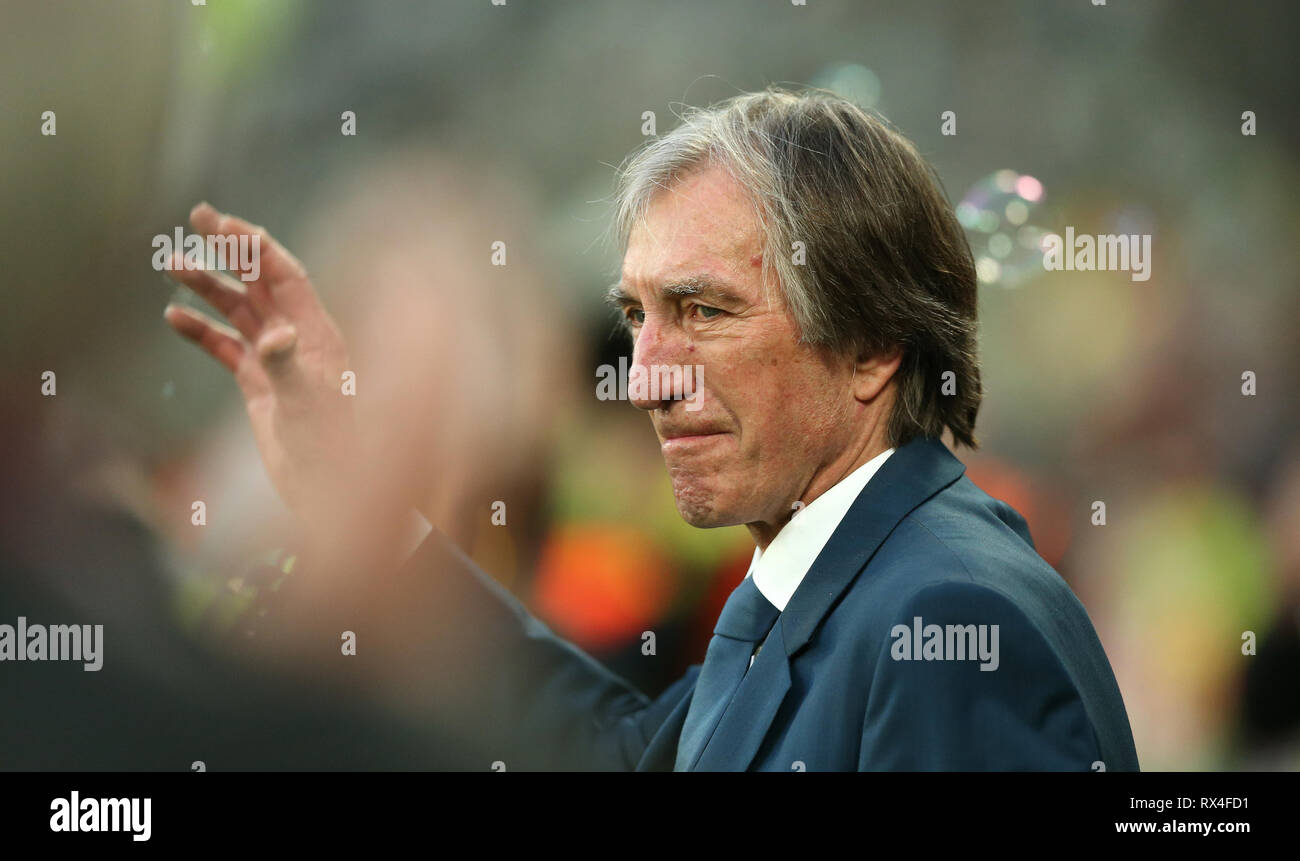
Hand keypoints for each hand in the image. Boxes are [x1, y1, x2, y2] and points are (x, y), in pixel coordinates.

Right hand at [163, 203, 360, 532]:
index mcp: (319, 332)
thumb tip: (274, 336)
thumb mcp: (308, 404)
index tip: (222, 223)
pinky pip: (225, 348)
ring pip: (238, 311)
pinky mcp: (258, 385)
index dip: (255, 246)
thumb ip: (288, 366)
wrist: (325, 490)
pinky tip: (173, 317)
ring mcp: (277, 360)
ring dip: (208, 286)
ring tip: (171, 264)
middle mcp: (299, 338)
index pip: (285, 275)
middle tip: (196, 216)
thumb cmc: (329, 447)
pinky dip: (201, 331)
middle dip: (231, 248)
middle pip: (260, 282)